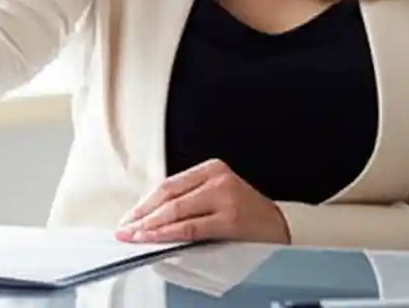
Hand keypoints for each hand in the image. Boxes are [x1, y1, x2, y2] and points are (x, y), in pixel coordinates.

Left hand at [115, 159, 289, 243]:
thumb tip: (150, 216)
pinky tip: (156, 239)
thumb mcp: (217, 195)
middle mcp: (217, 178)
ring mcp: (224, 197)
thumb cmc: (247, 213)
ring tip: (135, 236)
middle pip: (168, 196)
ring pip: (177, 211)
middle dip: (142, 215)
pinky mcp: (230, 218)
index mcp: (211, 168)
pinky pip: (192, 227)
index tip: (128, 217)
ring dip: (151, 226)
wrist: (283, 226)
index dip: (144, 202)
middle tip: (125, 229)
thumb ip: (190, 199)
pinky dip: (170, 233)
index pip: (168, 185)